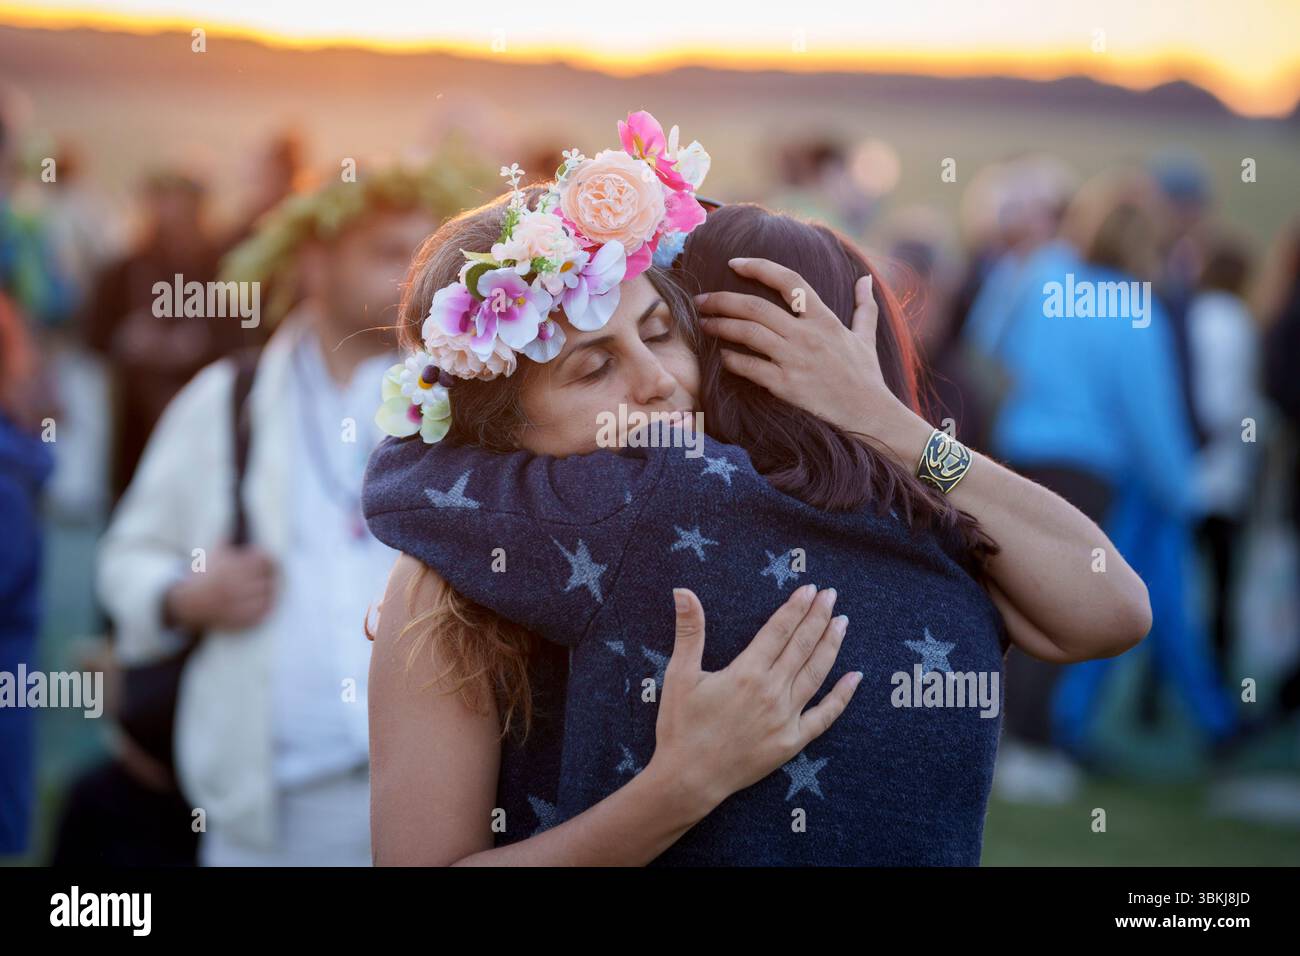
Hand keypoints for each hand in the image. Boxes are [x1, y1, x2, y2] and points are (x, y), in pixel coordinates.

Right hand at [164, 544, 277, 631]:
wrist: (187, 602)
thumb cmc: (204, 575)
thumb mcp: (212, 554)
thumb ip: (226, 539)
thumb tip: (237, 518)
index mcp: (230, 567)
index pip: (263, 559)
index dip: (269, 559)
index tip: (269, 560)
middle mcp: (235, 585)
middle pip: (269, 578)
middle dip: (271, 576)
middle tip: (273, 575)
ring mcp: (237, 604)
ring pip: (268, 595)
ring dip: (271, 591)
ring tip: (271, 587)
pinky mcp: (239, 619)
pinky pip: (262, 613)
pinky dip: (268, 606)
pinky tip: (266, 601)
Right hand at [647, 584, 860, 814]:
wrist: (688, 779)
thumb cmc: (680, 726)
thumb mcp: (679, 675)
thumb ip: (689, 631)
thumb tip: (683, 591)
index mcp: (746, 672)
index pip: (779, 630)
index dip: (795, 607)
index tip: (810, 589)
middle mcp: (772, 691)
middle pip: (802, 646)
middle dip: (818, 617)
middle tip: (831, 595)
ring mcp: (786, 717)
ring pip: (817, 674)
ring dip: (832, 646)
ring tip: (843, 623)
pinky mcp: (792, 742)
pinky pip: (824, 716)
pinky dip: (842, 696)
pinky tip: (855, 677)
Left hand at [694, 257, 911, 439]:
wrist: (870, 415)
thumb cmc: (866, 377)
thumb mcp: (866, 337)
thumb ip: (864, 306)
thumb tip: (864, 279)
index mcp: (825, 318)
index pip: (788, 280)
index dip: (759, 267)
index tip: (735, 263)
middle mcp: (807, 335)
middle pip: (755, 307)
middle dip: (722, 300)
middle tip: (701, 300)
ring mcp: (795, 360)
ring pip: (748, 333)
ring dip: (720, 326)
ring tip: (703, 324)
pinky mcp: (786, 386)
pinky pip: (750, 368)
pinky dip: (732, 360)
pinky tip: (721, 357)